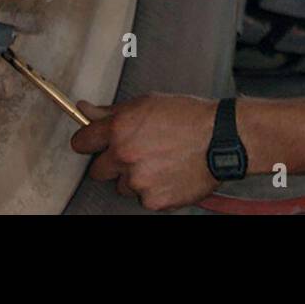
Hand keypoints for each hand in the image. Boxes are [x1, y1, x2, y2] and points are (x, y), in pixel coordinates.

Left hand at [69, 94, 219, 210]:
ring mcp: (138, 181)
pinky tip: (171, 173)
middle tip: (138, 152)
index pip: (81, 143)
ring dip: (135, 177)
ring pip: (123, 185)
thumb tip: (83, 109)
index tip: (95, 143)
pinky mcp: (154, 200)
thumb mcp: (148, 103)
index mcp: (120, 129)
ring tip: (161, 161)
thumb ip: (112, 111)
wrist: (222, 138)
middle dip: (114, 163)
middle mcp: (124, 156)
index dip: (89, 142)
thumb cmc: (188, 116)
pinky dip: (155, 189)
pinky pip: (144, 198)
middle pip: (99, 170)